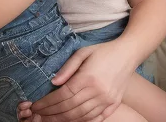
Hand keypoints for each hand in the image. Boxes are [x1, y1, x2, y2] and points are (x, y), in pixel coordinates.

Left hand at [17, 41, 134, 121]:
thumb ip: (67, 68)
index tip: (36, 106)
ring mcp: (107, 99)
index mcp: (88, 77)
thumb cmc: (103, 51)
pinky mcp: (114, 104)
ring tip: (51, 120)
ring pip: (81, 116)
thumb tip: (53, 82)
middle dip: (51, 114)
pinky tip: (71, 121)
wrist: (128, 53)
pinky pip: (95, 119)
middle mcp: (98, 91)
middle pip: (69, 109)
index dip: (47, 103)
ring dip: (63, 120)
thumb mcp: (83, 52)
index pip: (62, 96)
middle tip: (39, 116)